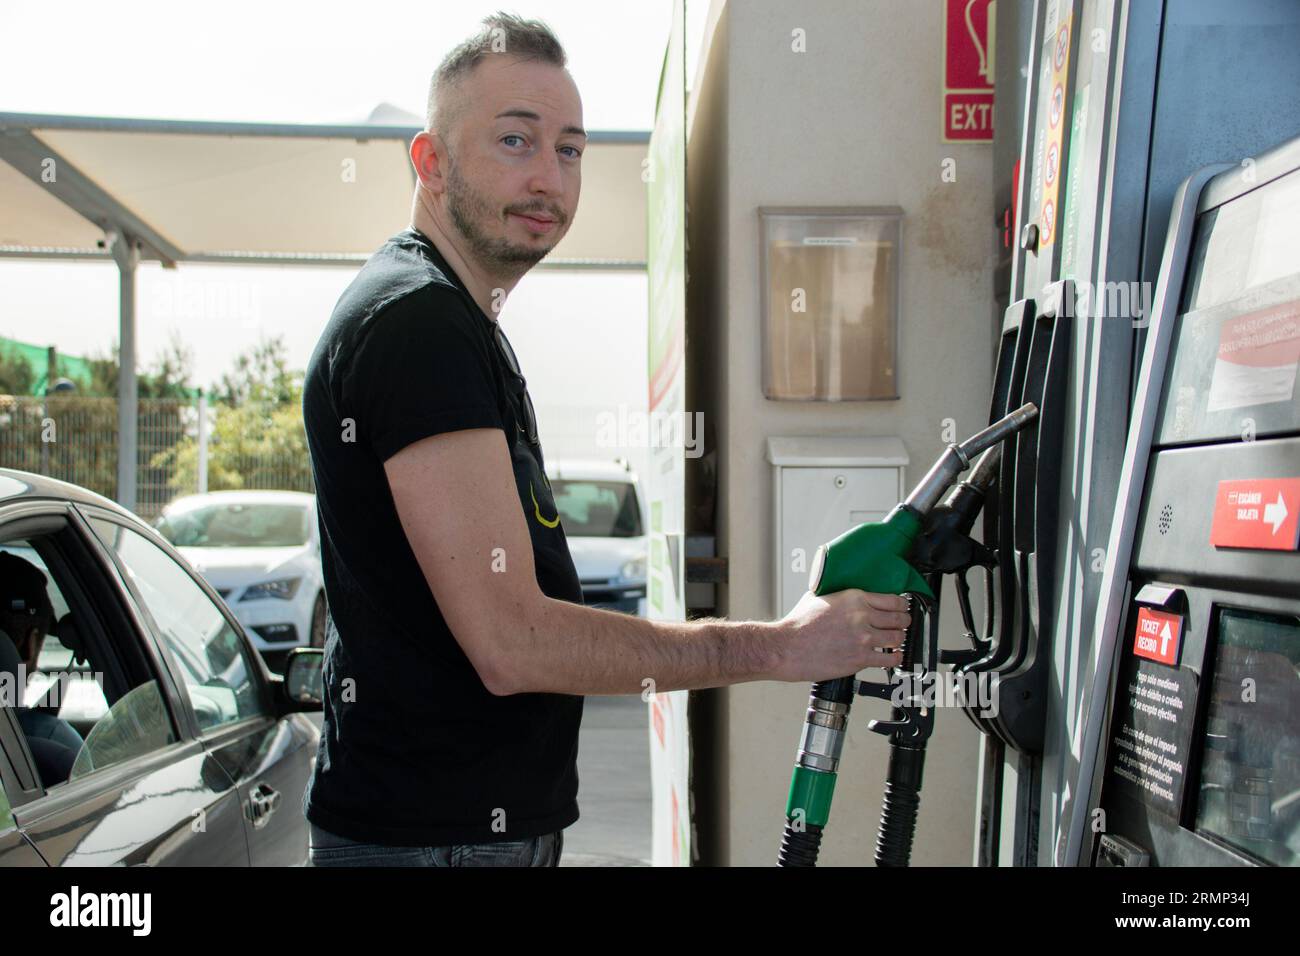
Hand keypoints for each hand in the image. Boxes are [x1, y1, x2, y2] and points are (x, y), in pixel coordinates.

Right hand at [768, 588, 910, 682]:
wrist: (786, 647)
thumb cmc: (798, 624)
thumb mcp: (819, 596)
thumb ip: (838, 594)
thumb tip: (843, 592)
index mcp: (854, 597)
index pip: (893, 599)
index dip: (902, 605)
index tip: (902, 608)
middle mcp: (862, 616)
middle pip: (900, 618)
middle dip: (904, 622)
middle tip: (903, 624)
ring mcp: (863, 638)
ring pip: (898, 638)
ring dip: (900, 639)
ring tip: (897, 640)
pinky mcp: (860, 658)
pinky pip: (890, 659)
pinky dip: (895, 658)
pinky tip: (893, 656)